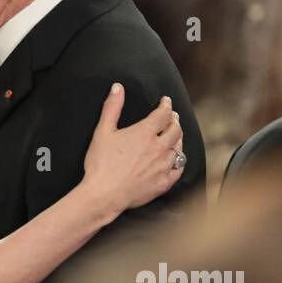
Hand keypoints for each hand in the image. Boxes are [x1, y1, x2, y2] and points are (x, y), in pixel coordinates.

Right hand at [80, 85, 184, 222]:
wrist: (104, 194)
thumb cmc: (101, 163)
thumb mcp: (103, 131)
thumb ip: (112, 107)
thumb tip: (118, 88)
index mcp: (144, 133)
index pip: (163, 114)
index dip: (166, 105)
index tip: (166, 101)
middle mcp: (159, 148)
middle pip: (175, 130)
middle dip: (175, 120)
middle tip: (172, 117)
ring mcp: (163, 166)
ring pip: (180, 148)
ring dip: (178, 139)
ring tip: (175, 135)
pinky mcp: (163, 183)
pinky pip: (179, 169)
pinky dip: (179, 162)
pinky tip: (176, 160)